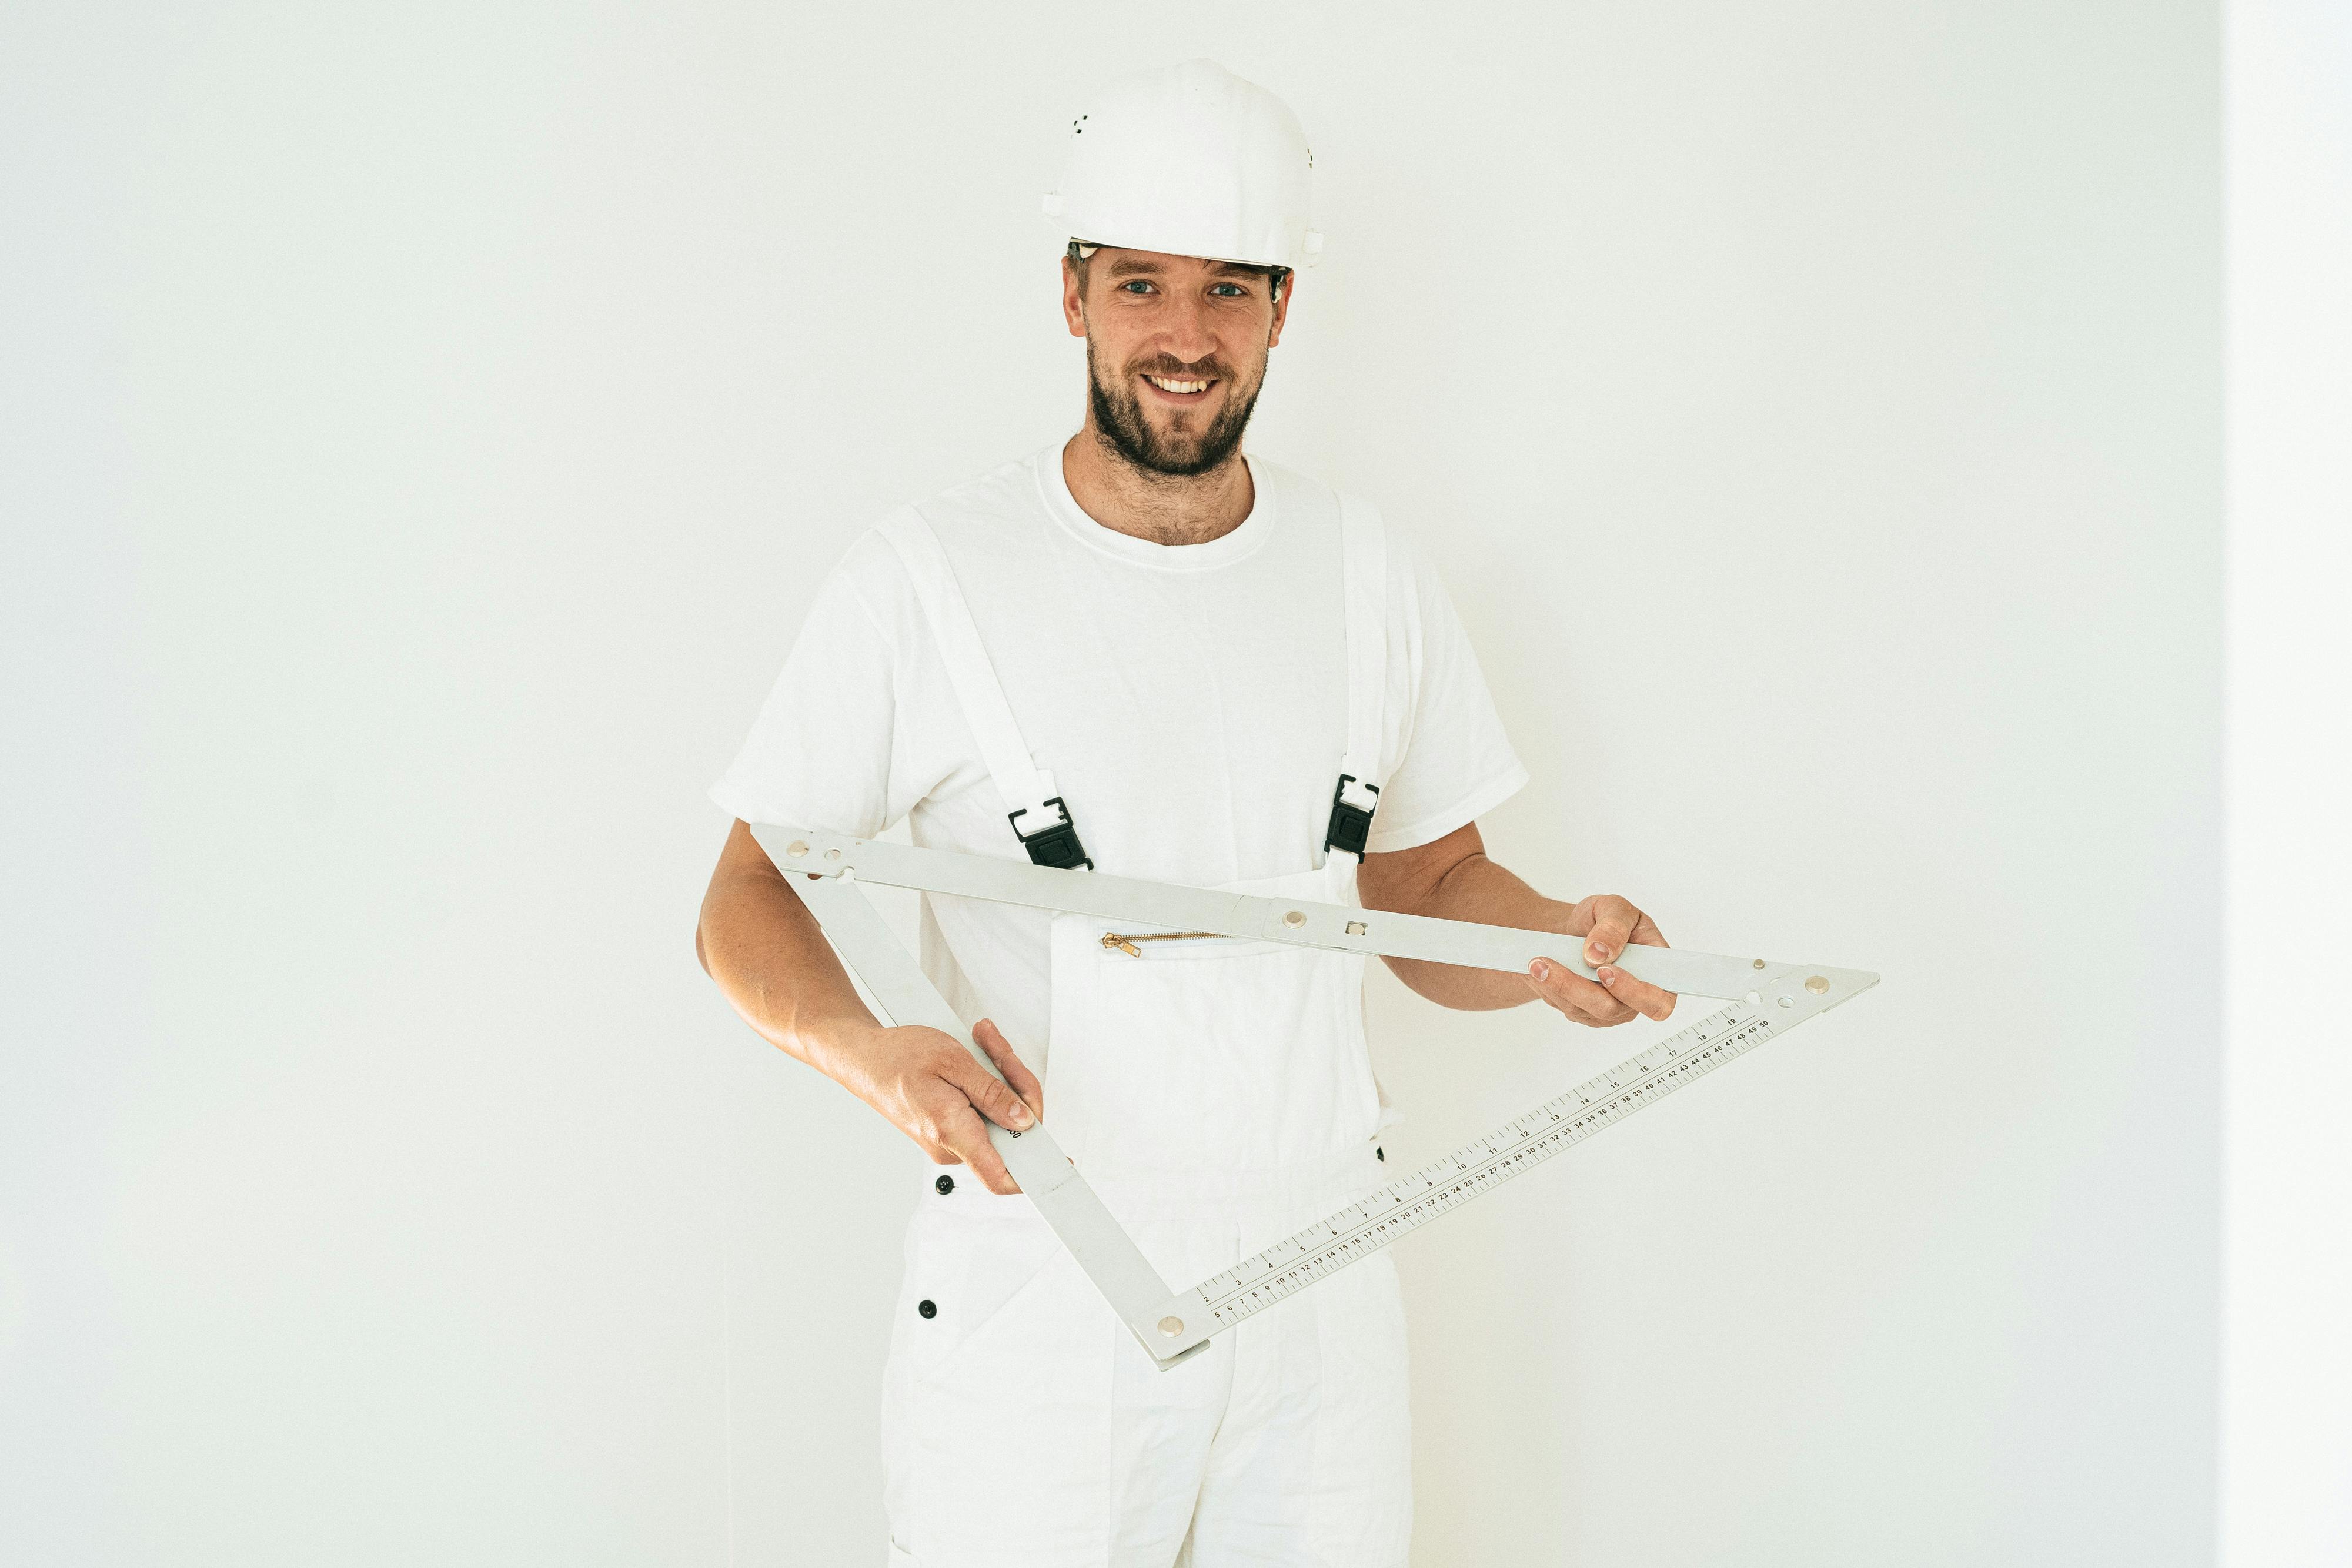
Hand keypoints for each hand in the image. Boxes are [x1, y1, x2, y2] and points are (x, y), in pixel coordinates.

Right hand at [838, 1018, 1044, 1193]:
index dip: (1035, 1176)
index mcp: (952, 1131)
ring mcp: (949, 1140)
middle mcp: (951, 1145)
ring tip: (982, 1041)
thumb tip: (1024, 1122)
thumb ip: (993, 1094)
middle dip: (1017, 1085)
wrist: (862, 1058)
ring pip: (998, 1117)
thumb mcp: (954, 1062)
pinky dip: (986, 1084)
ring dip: (1000, 1078)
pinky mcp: (948, 1129)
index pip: (1001, 1177)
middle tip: (998, 1048)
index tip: (1061, 1167)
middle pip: (1009, 1131)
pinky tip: (974, 1058)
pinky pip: (982, 1112)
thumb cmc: (899, 1057)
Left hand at [1524, 894, 1675, 1026]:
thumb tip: (1599, 953)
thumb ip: (1614, 926)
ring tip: (1536, 962)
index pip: (1659, 1001)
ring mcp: (1610, 1009)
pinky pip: (1567, 1007)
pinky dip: (1549, 988)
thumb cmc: (1604, 919)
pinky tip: (1537, 969)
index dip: (1635, 993)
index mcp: (1657, 974)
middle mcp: (1636, 999)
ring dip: (1557, 985)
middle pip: (1613, 1010)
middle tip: (1551, 965)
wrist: (1576, 930)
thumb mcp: (1613, 907)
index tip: (1604, 971)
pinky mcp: (1585, 1012)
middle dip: (1579, 988)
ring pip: (1583, 1010)